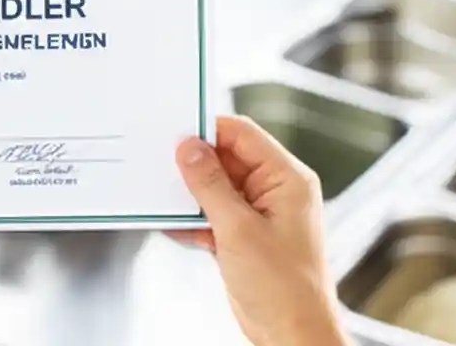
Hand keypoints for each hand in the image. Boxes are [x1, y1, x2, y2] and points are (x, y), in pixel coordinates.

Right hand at [170, 115, 350, 345]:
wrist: (292, 335)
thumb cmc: (284, 289)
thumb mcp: (238, 229)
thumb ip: (209, 184)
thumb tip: (189, 148)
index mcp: (287, 179)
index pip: (242, 135)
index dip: (208, 131)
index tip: (175, 134)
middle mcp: (276, 191)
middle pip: (227, 158)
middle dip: (195, 165)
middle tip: (162, 166)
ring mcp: (260, 214)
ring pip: (217, 187)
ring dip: (192, 194)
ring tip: (165, 199)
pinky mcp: (246, 236)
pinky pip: (214, 214)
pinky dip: (195, 220)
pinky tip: (175, 226)